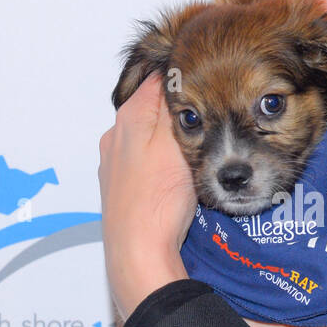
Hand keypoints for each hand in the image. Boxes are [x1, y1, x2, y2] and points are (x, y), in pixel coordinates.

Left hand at [97, 72, 196, 321]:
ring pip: (147, 133)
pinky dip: (160, 156)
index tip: (211, 79)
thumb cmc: (160, 200)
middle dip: (180, 106)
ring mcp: (114, 161)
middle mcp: (115, 134)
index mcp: (129, 117)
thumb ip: (177, 106)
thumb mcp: (178, 143)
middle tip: (212, 112)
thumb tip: (178, 72)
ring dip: (170, 133)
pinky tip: (176, 171)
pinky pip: (143, 157)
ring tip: (199, 142)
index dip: (186, 74)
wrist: (139, 254)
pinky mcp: (119, 185)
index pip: (158, 76)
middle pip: (151, 105)